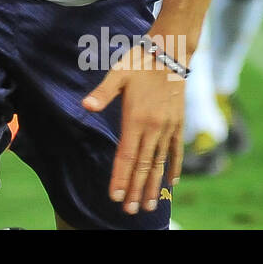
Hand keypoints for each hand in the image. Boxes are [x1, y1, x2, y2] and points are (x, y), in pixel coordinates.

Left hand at [83, 36, 185, 214]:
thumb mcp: (117, 74)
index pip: (126, 156)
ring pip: (159, 163)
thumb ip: (102, 93)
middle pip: (143, 166)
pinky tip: (172, 183)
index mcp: (136, 118)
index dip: (121, 178)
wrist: (170, 52)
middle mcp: (153, 127)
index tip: (116, 197)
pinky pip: (176, 151)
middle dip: (136, 190)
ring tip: (150, 205)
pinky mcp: (177, 124)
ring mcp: (168, 127)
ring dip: (154, 185)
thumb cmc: (139, 62)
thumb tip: (85, 105)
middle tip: (131, 211)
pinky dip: (174, 168)